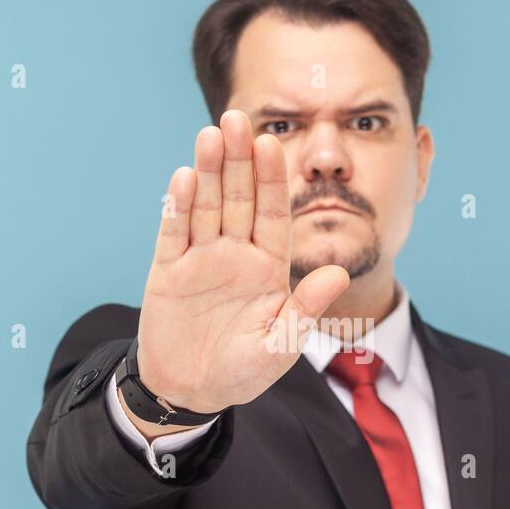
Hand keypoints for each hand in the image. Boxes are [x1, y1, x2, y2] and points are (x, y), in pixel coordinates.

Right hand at [134, 110, 349, 413]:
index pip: (273, 213)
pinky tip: (184, 177)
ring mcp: (201, 259)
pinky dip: (178, 207)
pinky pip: (175, 233)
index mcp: (268, 267)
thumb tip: (340, 274)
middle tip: (237, 117)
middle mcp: (235, 254)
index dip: (272, 179)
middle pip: (239, 198)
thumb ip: (306, 309)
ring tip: (211, 134)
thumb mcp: (280, 346)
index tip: (273, 143)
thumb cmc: (242, 371)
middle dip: (239, 159)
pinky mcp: (169, 271)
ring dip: (209, 171)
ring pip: (206, 206)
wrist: (191, 392)